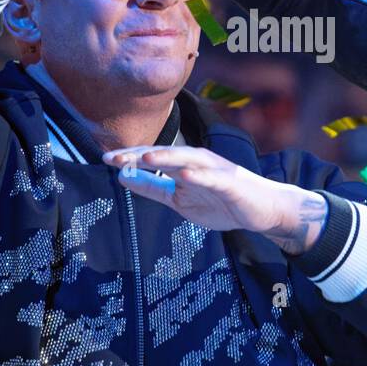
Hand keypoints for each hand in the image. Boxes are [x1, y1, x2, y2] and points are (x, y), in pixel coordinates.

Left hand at [102, 145, 329, 254]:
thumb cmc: (221, 202)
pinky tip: (185, 176)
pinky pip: (213, 178)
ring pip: (187, 160)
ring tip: (145, 157)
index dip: (130, 159)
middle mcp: (197, 161)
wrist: (262, 210)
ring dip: (167, 157)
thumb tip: (123, 177)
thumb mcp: (179, 200)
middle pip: (165, 154)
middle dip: (140, 155)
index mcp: (183, 165)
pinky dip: (199, 176)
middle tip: (114, 158)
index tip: (105, 159)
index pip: (152, 159)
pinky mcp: (231, 182)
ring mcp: (215, 170)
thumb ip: (154, 188)